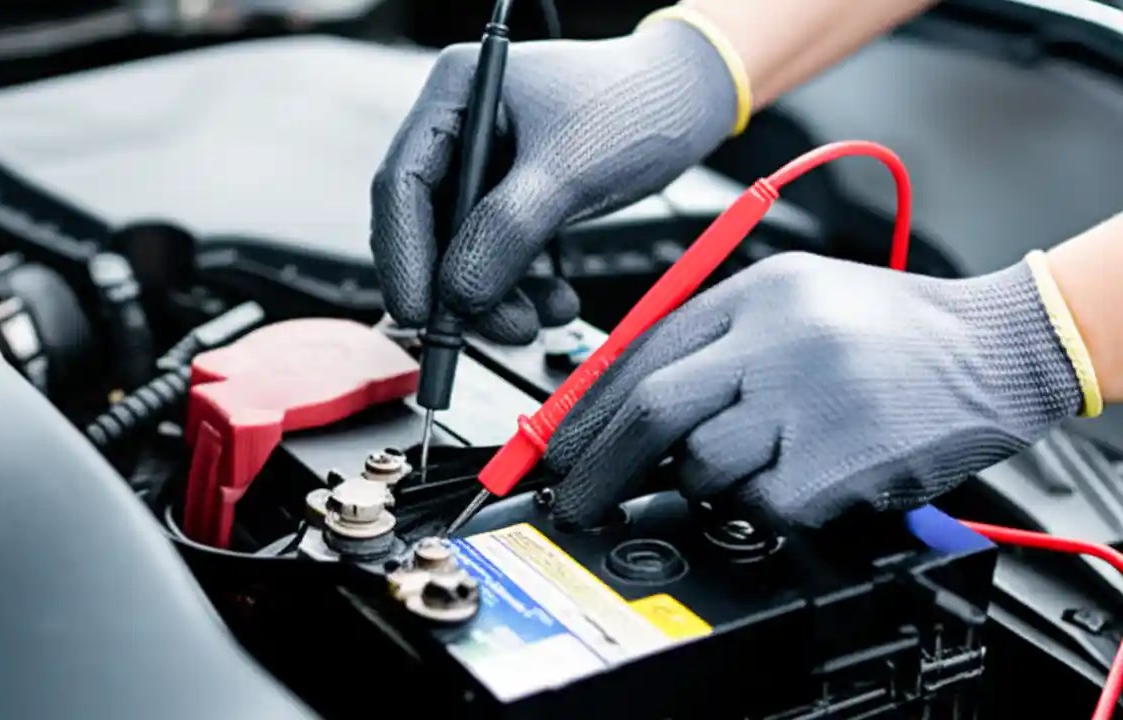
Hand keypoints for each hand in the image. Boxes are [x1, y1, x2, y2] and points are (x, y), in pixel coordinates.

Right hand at [370, 19, 741, 343]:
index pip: (402, 181)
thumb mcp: (569, 169)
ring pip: (464, 251)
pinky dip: (522, 289)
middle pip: (426, 223)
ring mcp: (486, 165)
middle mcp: (461, 127)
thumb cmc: (638, 104)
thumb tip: (457, 293)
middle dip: (454, 285)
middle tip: (480, 330)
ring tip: (534, 322)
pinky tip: (556, 304)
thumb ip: (507, 230)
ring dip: (494, 298)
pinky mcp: (514, 197)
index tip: (417, 312)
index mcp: (457, 93)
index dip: (403, 253)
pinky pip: (499, 257)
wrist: (693, 101)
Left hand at [544, 252, 1086, 528]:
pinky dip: (759, 506)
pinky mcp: (835, 465)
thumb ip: (713, 336)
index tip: (556, 442)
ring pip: (702, 466)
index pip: (639, 351)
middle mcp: (774, 341)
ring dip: (701, 481)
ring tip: (742, 465)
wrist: (995, 350)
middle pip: (651, 411)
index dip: (584, 406)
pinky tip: (792, 481)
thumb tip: (623, 394)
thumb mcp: (793, 295)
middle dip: (597, 464)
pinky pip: (759, 505)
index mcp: (755, 293)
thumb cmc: (891, 328)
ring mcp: (805, 403)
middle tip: (572, 495)